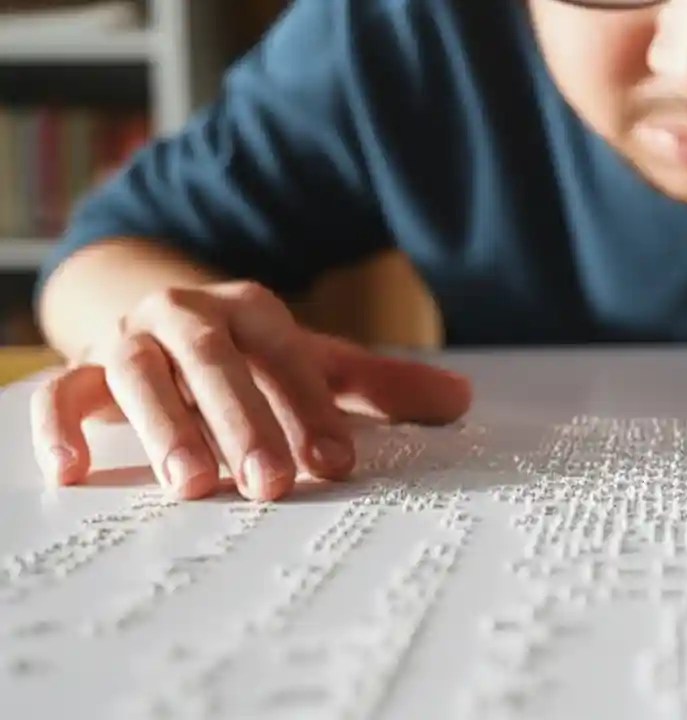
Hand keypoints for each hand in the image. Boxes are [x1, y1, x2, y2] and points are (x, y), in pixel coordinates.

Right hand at [30, 281, 471, 500]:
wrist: (162, 318)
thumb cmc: (250, 356)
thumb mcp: (313, 363)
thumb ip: (381, 386)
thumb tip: (463, 401)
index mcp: (252, 308)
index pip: (286, 355)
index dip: (311, 409)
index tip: (337, 465)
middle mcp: (188, 315)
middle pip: (212, 360)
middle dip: (243, 421)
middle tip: (271, 484)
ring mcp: (131, 341)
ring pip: (139, 374)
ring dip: (165, 427)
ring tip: (193, 486)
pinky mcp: (83, 370)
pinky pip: (61, 393)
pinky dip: (60, 426)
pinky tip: (76, 472)